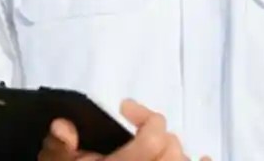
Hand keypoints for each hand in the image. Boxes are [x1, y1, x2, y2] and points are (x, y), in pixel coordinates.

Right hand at [38, 99, 213, 160]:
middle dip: (157, 134)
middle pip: (172, 148)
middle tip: (136, 132)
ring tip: (155, 148)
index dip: (144, 115)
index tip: (125, 107)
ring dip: (173, 151)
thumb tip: (63, 125)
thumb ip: (59, 146)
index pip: (154, 137)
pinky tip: (205, 158)